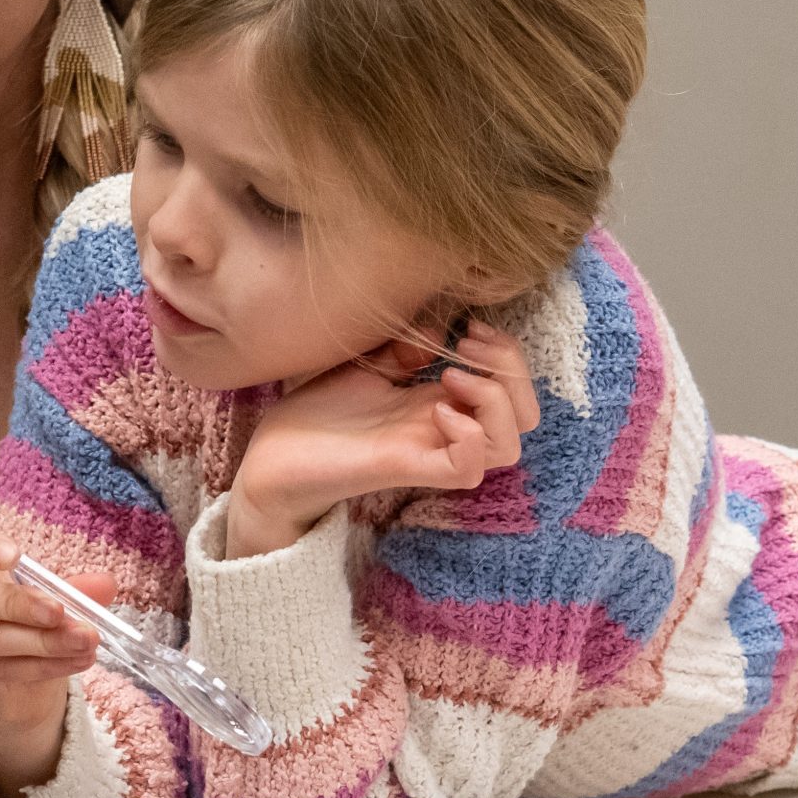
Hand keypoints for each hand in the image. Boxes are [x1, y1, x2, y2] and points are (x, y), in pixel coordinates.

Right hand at [0, 507, 113, 797]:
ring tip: (85, 639)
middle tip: (58, 611)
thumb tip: (105, 583)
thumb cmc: (17, 619)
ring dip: (41, 640)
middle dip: (12, 603)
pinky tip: (76, 660)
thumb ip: (70, 588)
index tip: (16, 557)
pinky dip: (43, 666)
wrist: (8, 683)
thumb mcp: (45, 596)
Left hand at [230, 322, 539, 557]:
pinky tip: (437, 410)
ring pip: (510, 446)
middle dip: (513, 373)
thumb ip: (406, 348)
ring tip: (450, 378)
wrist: (270, 456)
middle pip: (527, 418)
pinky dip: (468, 436)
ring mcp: (429, 452)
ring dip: (495, 401)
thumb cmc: (315, 415)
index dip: (507, 353)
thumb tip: (439, 326)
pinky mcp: (406, 470)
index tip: (467, 326)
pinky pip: (468, 469)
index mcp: (440, 404)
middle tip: (466, 347)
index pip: (512, 389)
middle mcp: (444, 431)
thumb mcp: (367, 366)